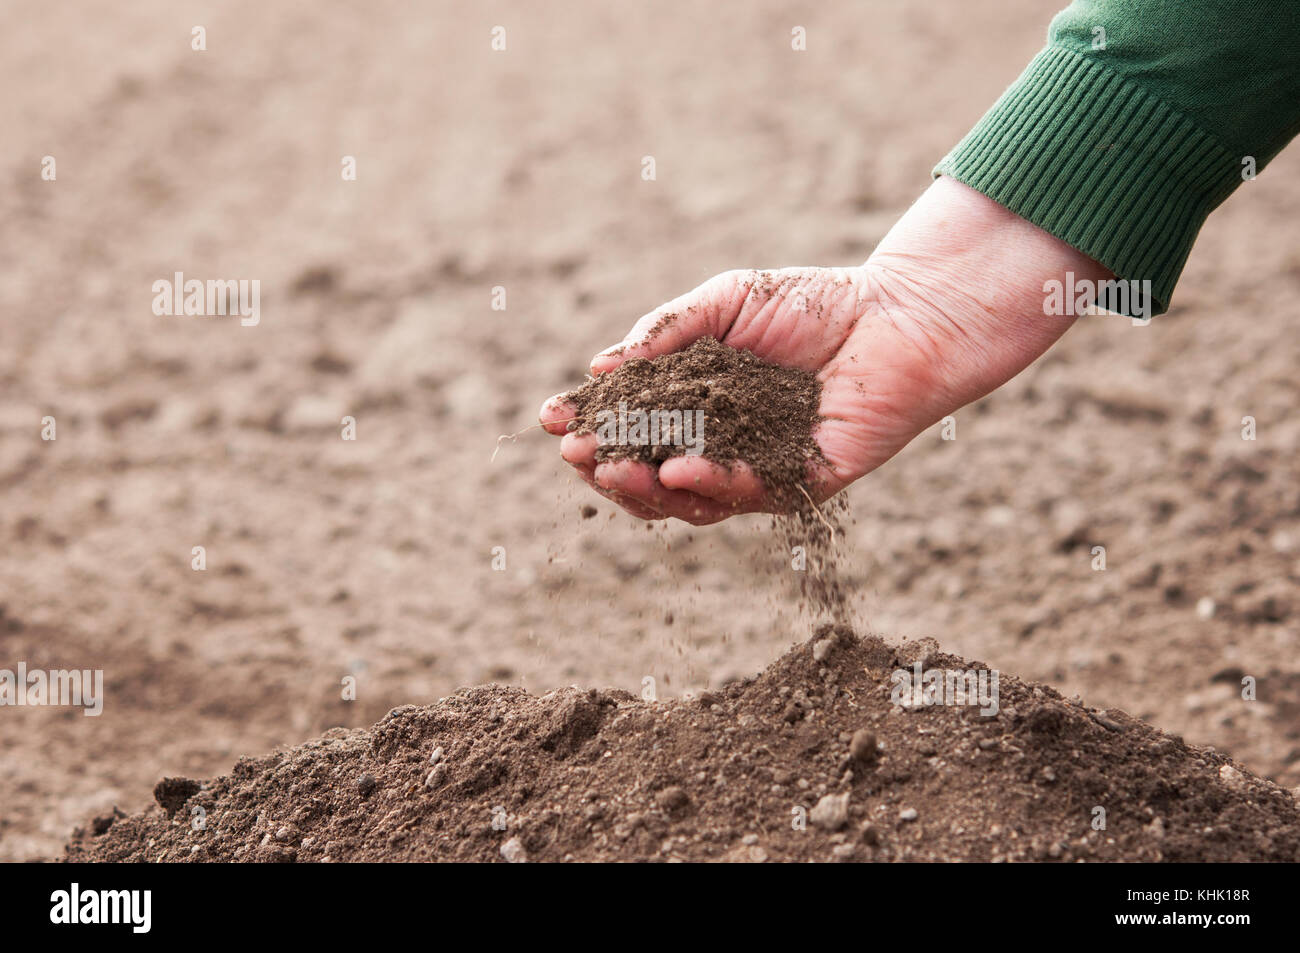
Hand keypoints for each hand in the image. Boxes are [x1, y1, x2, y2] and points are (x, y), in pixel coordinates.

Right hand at [540, 177, 1110, 523]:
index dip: (589, 426)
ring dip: (646, 489)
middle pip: (649, 476)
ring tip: (617, 469)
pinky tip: (680, 469)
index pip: (630, 428)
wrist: (900, 315)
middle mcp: (722, 446)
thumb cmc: (814, 304)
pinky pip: (748, 496)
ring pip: (689, 501)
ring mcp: (759, 470)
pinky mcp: (802, 486)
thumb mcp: (724, 303)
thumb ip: (666, 331)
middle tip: (577, 454)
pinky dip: (711, 486)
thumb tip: (600, 367)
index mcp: (698, 406)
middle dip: (606, 467)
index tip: (550, 417)